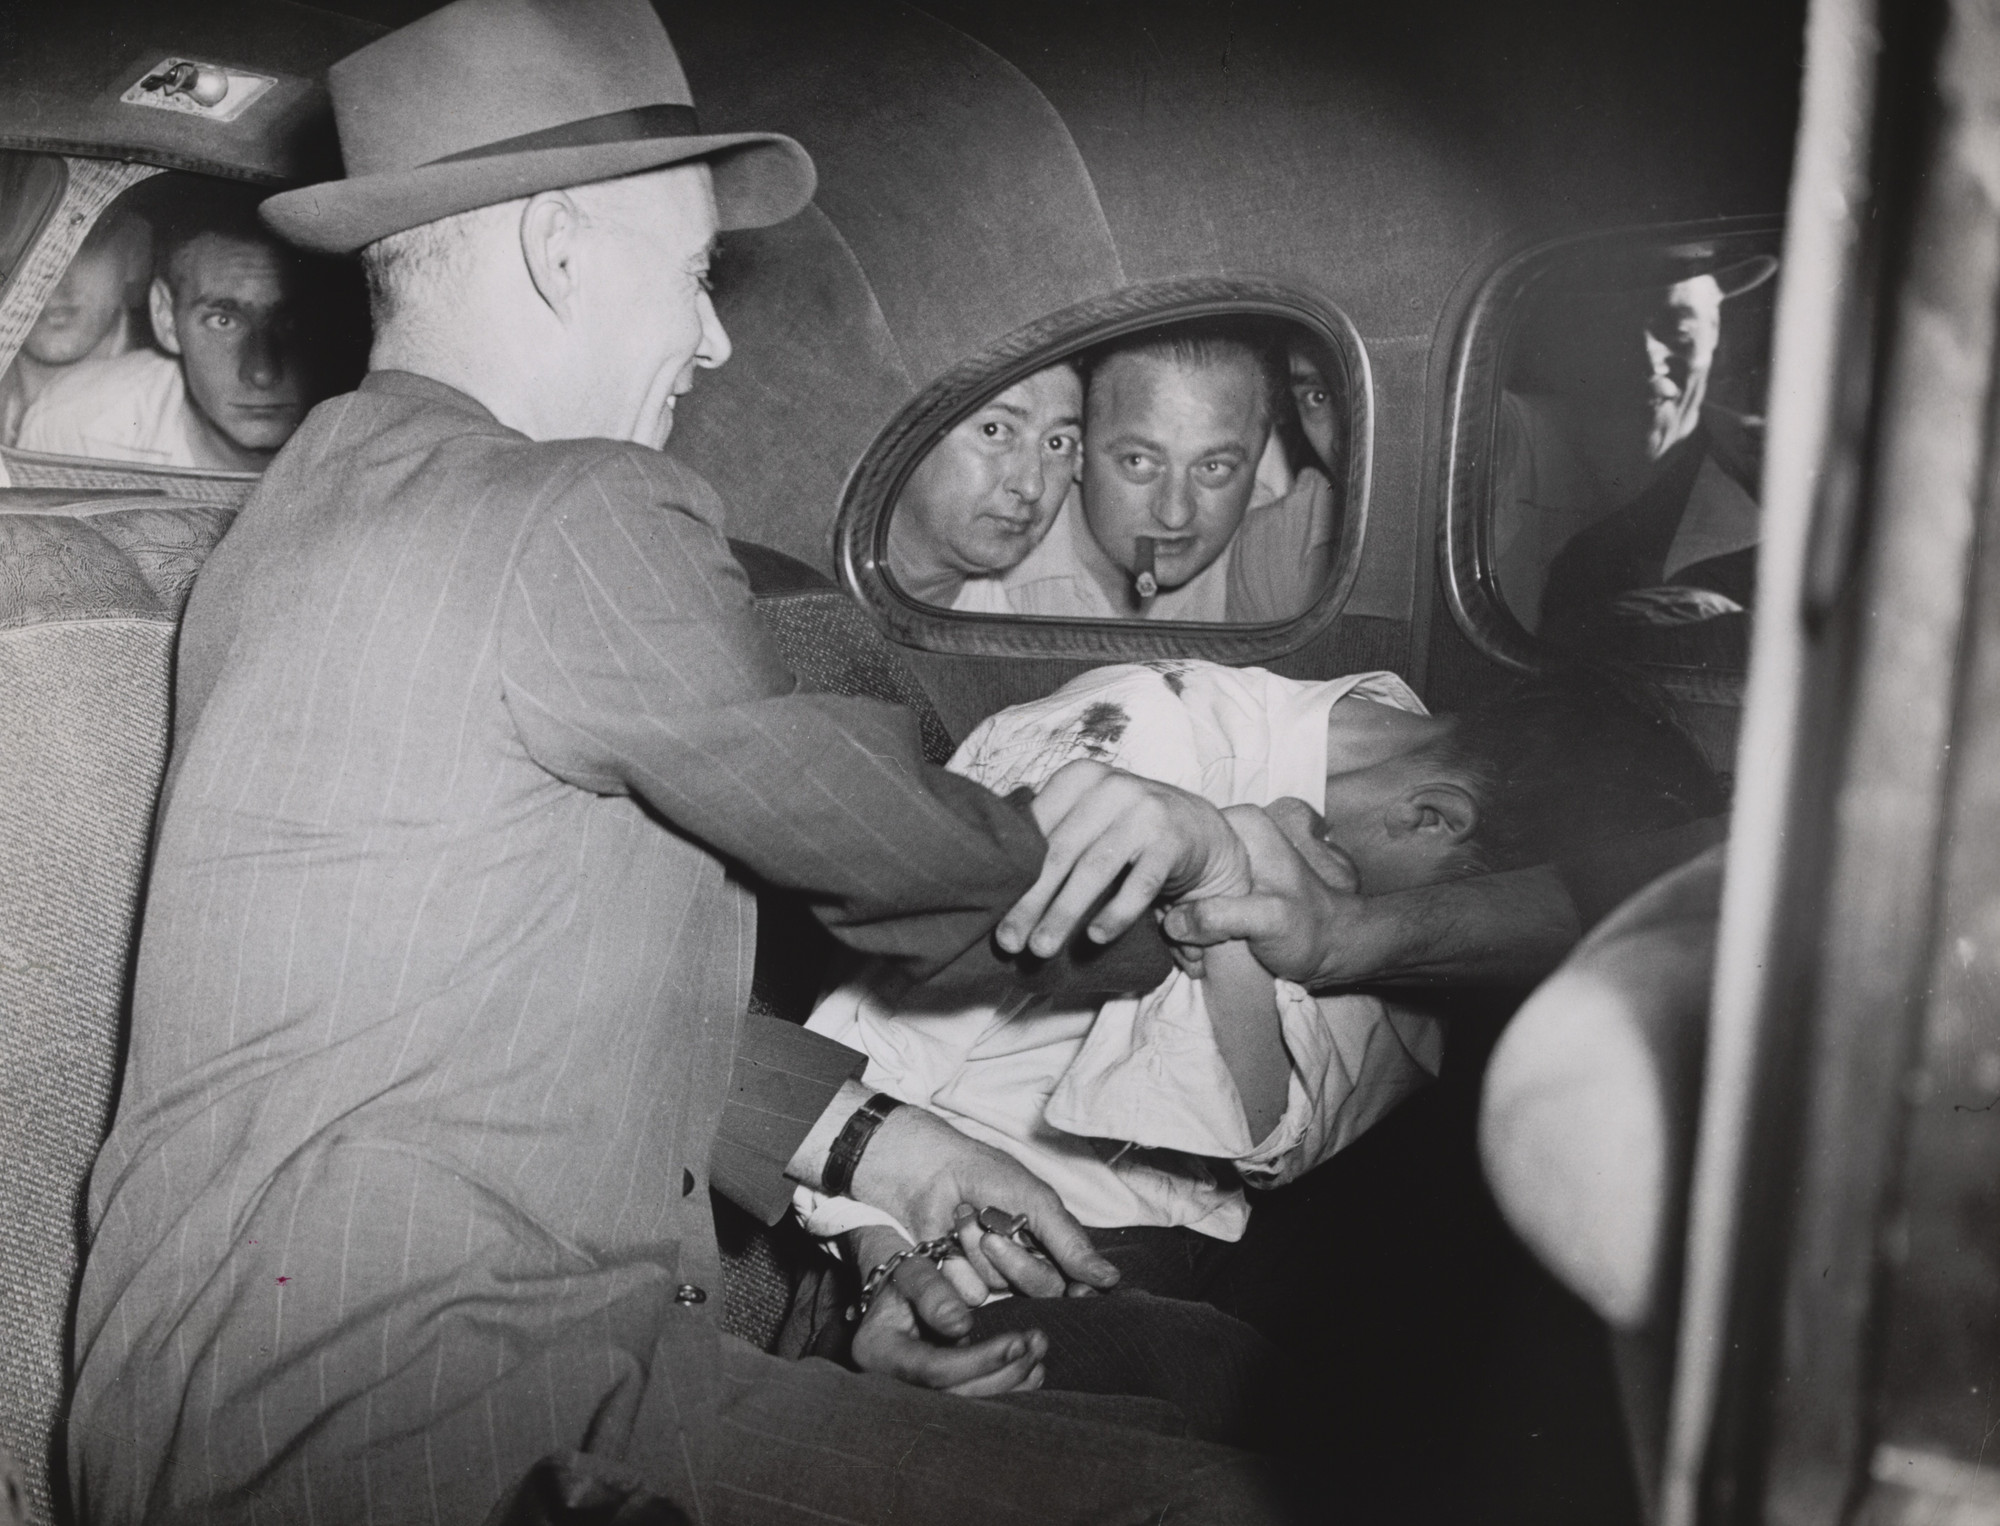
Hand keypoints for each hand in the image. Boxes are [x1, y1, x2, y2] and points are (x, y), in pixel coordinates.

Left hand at [849, 1106, 1118, 1339]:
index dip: (1078, 1288)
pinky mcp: (960, 1283)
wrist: (931, 1169)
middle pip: (1042, 1290)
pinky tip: (948, 1237)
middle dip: (1017, 1262)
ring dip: (980, 1252)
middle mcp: (1026, 1266)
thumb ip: (1071, 1242)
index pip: (1077, 1281)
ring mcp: (993, 1276)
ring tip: (968, 1219)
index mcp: (1051, 1245)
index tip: (1077, 1289)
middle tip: (993, 1233)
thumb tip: (1111, 1280)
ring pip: (1001, 1290)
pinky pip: (969, 1293)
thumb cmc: (987, 1176)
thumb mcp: (1037, 1201)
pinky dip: (957, 1263)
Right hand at [850, 1273, 1047, 1395]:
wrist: (899, 1299)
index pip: (932, 1370)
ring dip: (1011, 1383)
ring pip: (968, 1408)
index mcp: (877, 1353)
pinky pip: (973, 1405)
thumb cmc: (905, 1282)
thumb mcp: (911, 1272)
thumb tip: (959, 1325)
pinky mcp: (937, 1400)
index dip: (978, 1360)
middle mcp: (892, 1386)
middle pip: (953, 1397)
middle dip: (1002, 1374)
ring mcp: (914, 1399)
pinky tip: (1033, 1371)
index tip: (1016, 1342)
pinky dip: (1008, 1391)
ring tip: (1038, 1351)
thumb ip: (930, 1291)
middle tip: (1036, 1344)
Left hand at [997, 761, 1250, 959]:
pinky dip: (1116, 913)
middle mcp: (1112, 787)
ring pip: (1093, 869)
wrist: (1205, 834)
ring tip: (1041, 948)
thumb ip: (1053, 836)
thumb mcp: (1091, 820)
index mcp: (1082, 777)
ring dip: (1063, 913)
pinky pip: (1139, 884)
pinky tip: (1096, 937)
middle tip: (1008, 942)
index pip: (1036, 828)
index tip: (991, 911)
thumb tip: (995, 883)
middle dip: (1030, 901)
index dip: (1012, 873)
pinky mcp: (1173, 841)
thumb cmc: (1131, 833)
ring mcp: (1146, 811)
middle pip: (1059, 852)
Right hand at [1162, 799, 1371, 985]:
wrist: (1332, 950)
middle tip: (1190, 950)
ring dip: (1177, 929)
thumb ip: (1222, 916)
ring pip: (1176, 891)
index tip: (1175, 920)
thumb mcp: (1270, 920)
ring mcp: (1221, 863)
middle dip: (1172, 913)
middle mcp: (1227, 836)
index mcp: (1241, 825)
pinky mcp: (1219, 889)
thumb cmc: (1310, 929)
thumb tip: (1172, 923)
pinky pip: (1186, 906)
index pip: (1180, 840)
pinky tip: (1198, 958)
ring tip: (1197, 959)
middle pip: (1173, 869)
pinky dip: (1185, 933)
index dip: (1169, 880)